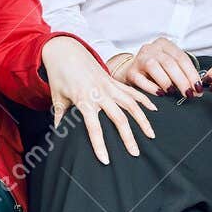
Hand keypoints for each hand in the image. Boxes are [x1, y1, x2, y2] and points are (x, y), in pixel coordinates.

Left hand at [41, 36, 156, 163]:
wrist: (65, 52)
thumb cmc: (59, 75)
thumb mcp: (57, 97)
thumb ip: (61, 116)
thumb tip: (58, 135)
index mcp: (84, 99)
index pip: (93, 127)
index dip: (99, 144)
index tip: (106, 160)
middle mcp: (100, 93)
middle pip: (118, 118)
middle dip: (127, 137)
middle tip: (135, 154)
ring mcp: (110, 86)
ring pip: (131, 104)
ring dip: (142, 120)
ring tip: (150, 136)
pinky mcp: (114, 80)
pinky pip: (132, 91)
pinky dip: (144, 100)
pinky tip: (154, 110)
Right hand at [112, 36, 203, 97]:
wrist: (132, 69)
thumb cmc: (156, 69)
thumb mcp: (170, 65)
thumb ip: (182, 73)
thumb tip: (196, 89)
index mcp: (164, 44)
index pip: (182, 58)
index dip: (192, 74)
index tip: (198, 88)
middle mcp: (151, 48)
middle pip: (169, 63)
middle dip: (182, 80)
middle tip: (189, 94)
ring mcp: (139, 58)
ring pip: (154, 67)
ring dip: (166, 82)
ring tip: (173, 93)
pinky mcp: (131, 71)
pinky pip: (140, 79)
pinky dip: (151, 87)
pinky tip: (160, 94)